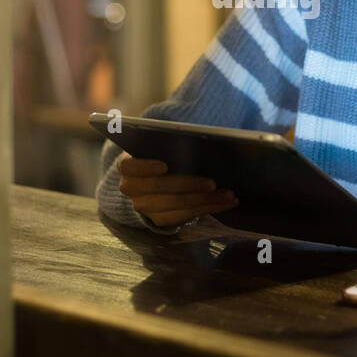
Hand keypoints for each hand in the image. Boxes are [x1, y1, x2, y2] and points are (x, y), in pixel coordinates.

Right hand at [117, 151, 238, 226]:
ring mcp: (144, 206)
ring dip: (205, 200)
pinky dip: (207, 209)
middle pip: (159, 188)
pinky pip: (183, 216)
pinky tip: (225, 202)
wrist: (153, 176)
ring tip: (229, 195)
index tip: (165, 165)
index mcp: (127, 165)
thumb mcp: (161, 144)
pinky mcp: (159, 219)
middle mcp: (131, 188)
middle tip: (213, 183)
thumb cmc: (162, 153)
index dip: (146, 167)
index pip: (129, 166)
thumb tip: (196, 138)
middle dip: (188, 185)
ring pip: (174, 205)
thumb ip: (171, 141)